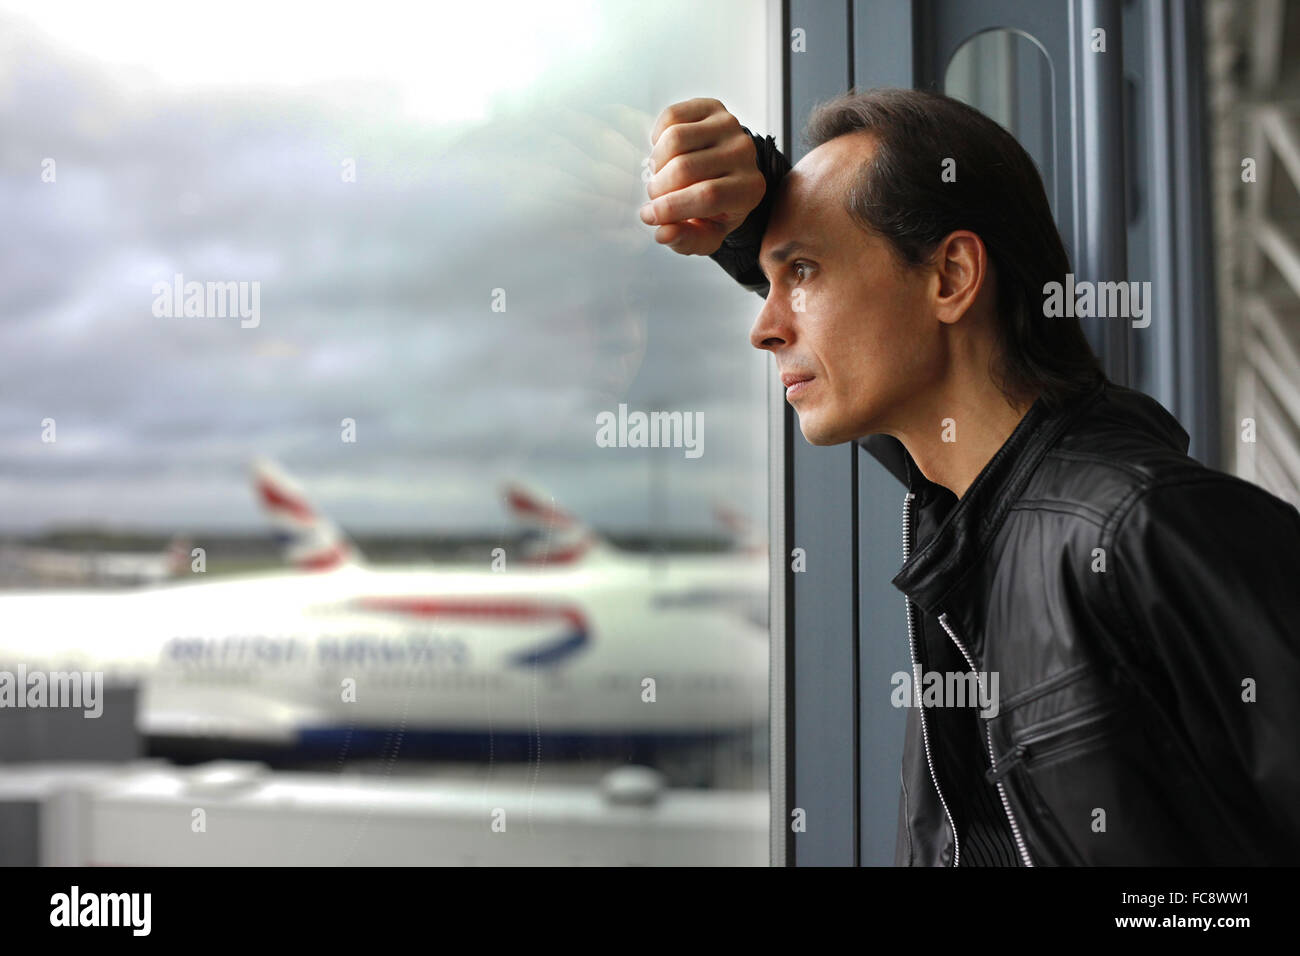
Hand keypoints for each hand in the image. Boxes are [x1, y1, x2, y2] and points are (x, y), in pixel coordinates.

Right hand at [641, 98, 766, 255]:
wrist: (726, 173)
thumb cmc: (715, 208)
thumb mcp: (705, 234)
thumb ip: (686, 240)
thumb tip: (663, 233)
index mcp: (749, 189)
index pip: (707, 196)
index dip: (671, 207)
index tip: (649, 216)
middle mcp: (744, 153)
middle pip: (685, 167)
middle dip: (659, 187)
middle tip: (655, 196)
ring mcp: (730, 126)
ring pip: (675, 139)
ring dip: (656, 163)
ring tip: (660, 175)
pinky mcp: (712, 107)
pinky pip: (671, 117)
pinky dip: (657, 138)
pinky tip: (664, 154)